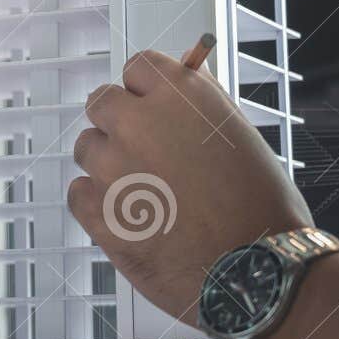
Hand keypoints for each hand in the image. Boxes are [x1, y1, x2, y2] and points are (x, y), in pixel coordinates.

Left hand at [69, 49, 312, 323]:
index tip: (153, 106)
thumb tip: (178, 81)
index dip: (146, 90)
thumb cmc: (260, 208)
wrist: (256, 272)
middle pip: (102, 102)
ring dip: (108, 163)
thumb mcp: (239, 136)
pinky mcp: (96, 210)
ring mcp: (112, 166)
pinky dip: (97, 202)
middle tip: (146, 152)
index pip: (138, 66)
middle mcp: (139, 123)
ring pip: (88, 147)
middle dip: (120, 122)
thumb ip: (199, 104)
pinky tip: (130, 216)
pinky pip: (78, 191)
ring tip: (146, 192)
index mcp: (180, 96)